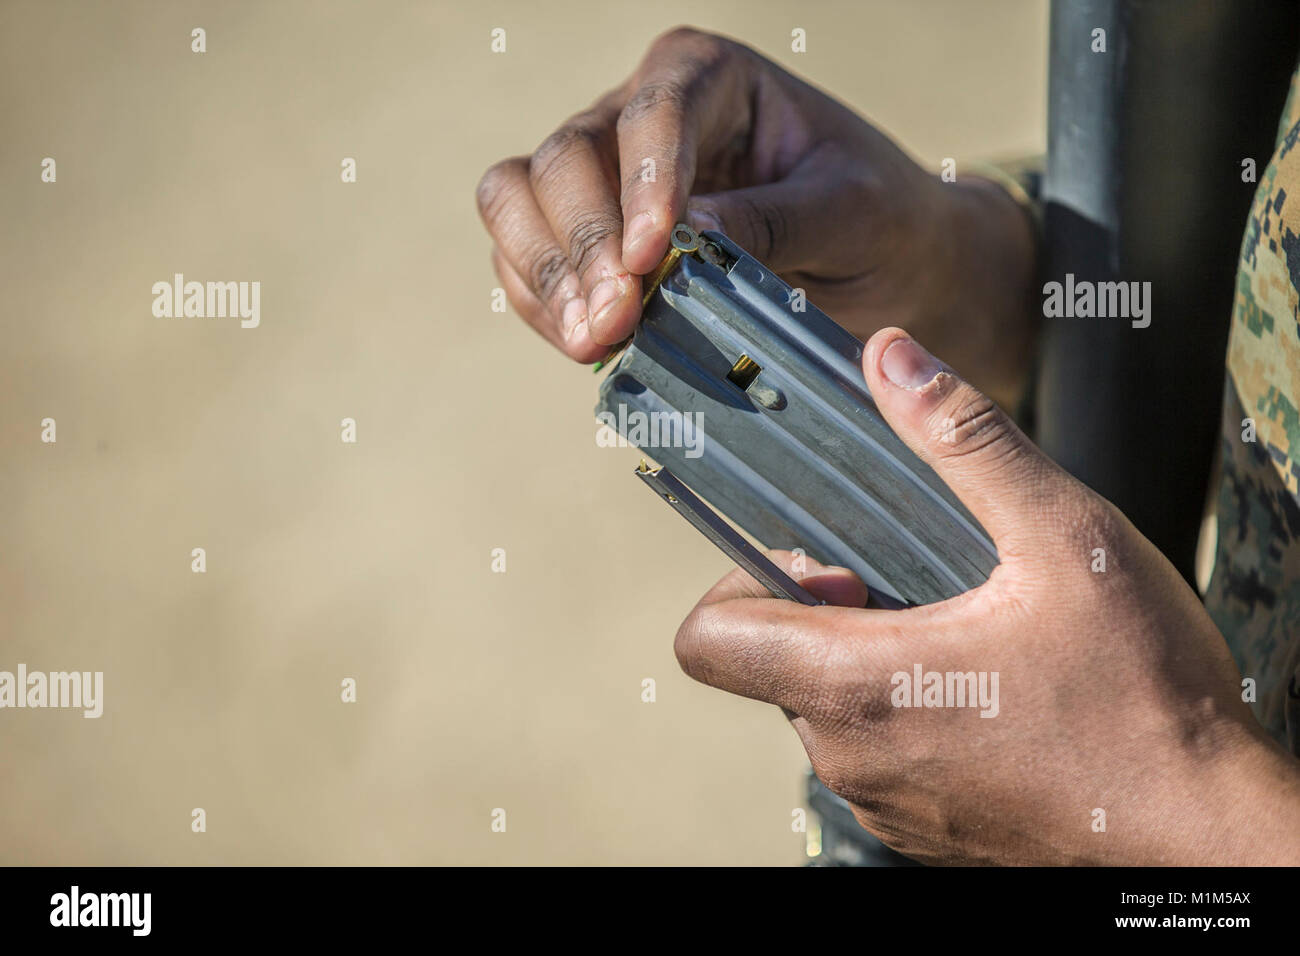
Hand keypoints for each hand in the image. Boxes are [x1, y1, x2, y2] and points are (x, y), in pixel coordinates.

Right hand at [476, 28, 1037, 406]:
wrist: (880, 264)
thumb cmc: (877, 219)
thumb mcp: (850, 213)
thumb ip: (774, 219)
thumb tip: (686, 237)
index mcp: (709, 77)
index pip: (654, 113)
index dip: (641, 184)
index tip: (650, 256)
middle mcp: (640, 114)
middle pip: (566, 158)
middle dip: (584, 244)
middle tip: (616, 318)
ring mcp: (604, 176)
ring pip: (520, 200)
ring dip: (548, 275)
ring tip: (594, 338)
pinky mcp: (587, 239)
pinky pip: (528, 261)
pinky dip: (545, 304)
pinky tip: (585, 343)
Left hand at [674, 327, 1299, 864]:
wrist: (1211, 835)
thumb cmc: (1143, 698)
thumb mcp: (1061, 536)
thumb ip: (965, 440)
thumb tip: (889, 359)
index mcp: (856, 684)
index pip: (709, 640)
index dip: (744, 583)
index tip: (830, 561)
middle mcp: (849, 756)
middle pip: (776, 662)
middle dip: (829, 608)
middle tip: (922, 581)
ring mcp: (884, 803)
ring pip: (831, 707)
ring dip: (875, 657)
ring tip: (970, 631)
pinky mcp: (923, 831)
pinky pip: (879, 753)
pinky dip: (910, 712)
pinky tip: (994, 687)